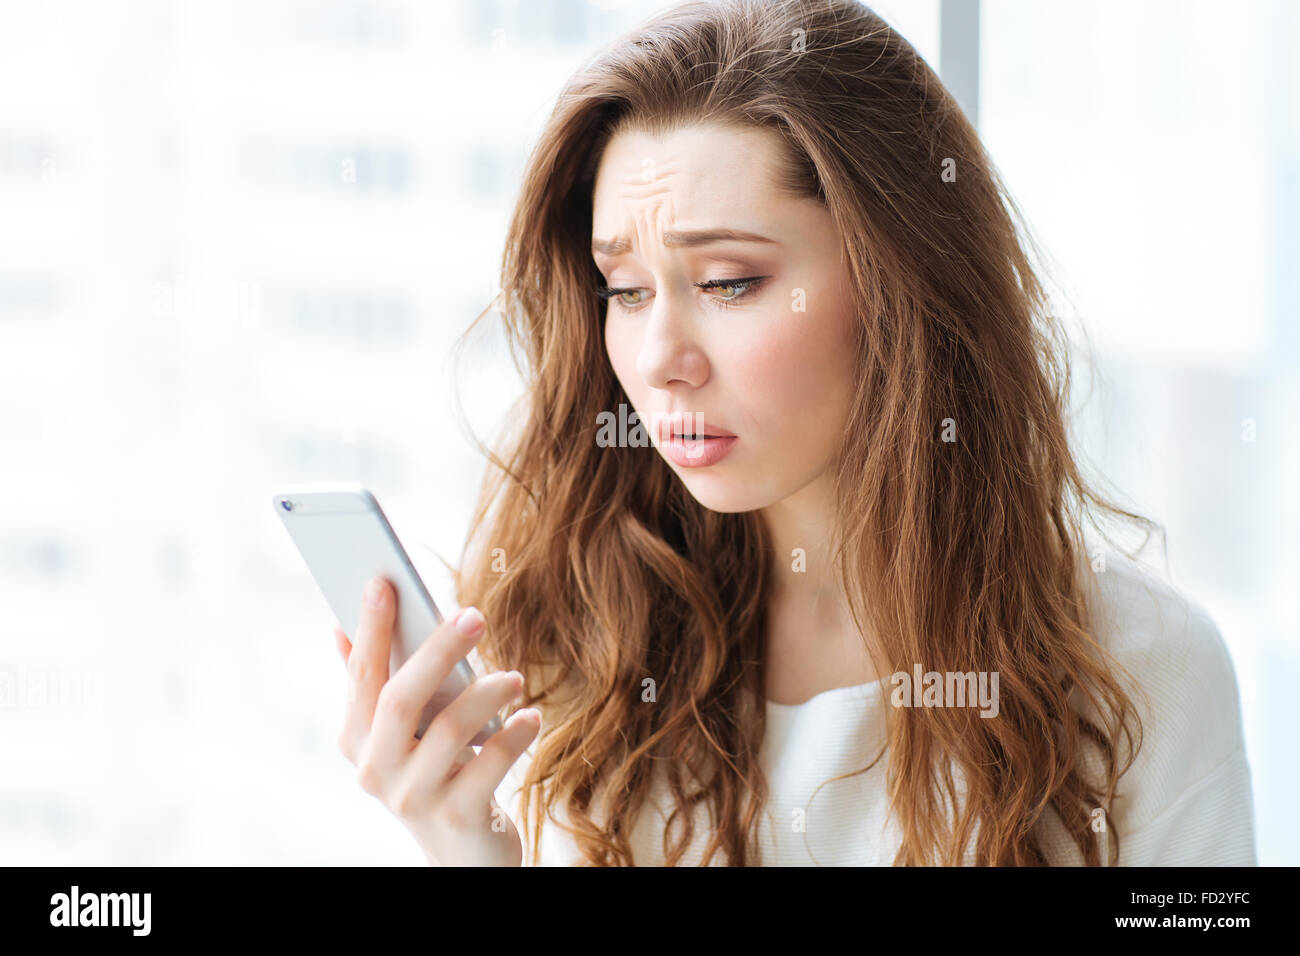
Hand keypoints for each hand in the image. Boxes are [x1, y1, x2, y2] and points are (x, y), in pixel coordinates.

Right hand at [334, 576, 540, 865]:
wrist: (463, 855)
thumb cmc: (434, 773)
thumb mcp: (399, 734)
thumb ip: (374, 685)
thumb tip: (339, 628)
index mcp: (357, 740)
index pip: (362, 676)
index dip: (370, 628)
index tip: (383, 581)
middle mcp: (376, 770)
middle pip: (400, 700)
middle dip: (437, 651)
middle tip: (474, 615)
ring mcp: (413, 798)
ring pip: (447, 731)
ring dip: (486, 695)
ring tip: (514, 677)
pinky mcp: (457, 817)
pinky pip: (487, 767)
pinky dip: (512, 738)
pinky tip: (531, 717)